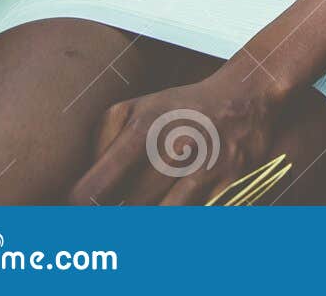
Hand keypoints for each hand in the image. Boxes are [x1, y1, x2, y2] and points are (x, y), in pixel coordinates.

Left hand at [68, 72, 286, 205]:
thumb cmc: (181, 108)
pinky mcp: (229, 187)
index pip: (93, 190)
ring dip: (147, 228)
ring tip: (142, 217)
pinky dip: (178, 225)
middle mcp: (174, 150)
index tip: (79, 214)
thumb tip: (79, 191)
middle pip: (126, 213)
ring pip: (160, 222)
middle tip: (108, 222)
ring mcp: (205, 171)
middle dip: (113, 222)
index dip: (78, 211)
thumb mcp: (133, 108)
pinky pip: (195, 221)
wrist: (246, 97)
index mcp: (143, 129)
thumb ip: (99, 143)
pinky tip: (171, 215)